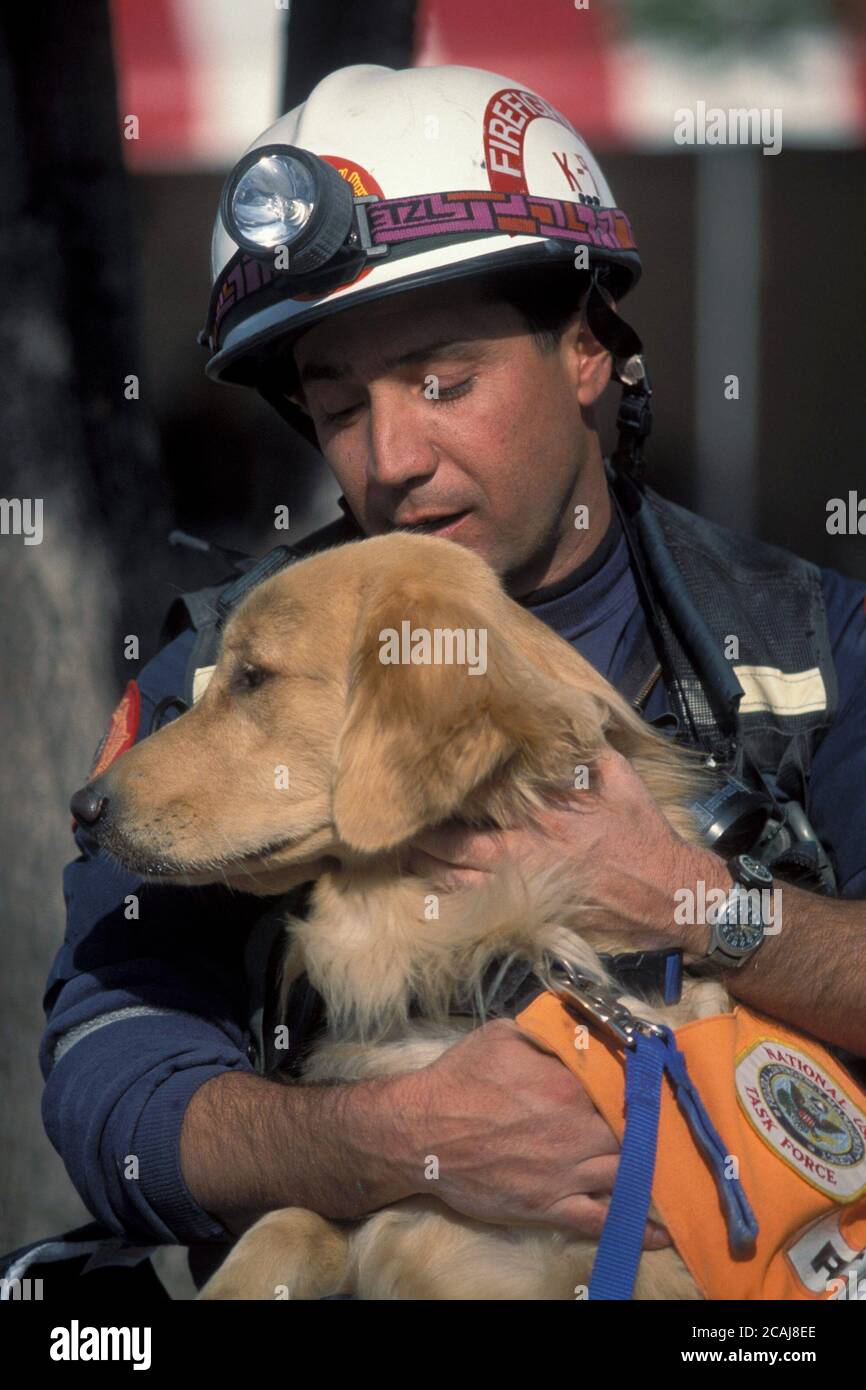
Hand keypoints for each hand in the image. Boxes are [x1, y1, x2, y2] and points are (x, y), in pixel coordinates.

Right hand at [394, 1018, 669, 1247]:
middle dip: (648, 1131)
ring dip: (647, 1172)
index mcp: (566, 1086)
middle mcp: (573, 1131)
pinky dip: (634, 1227)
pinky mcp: (548, 1206)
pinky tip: (659, 1231)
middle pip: (632, 1133)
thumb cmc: (458, 1079)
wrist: (419, 1132)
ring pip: (624, 1174)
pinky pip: (601, 1220)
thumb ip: (547, 1029)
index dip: (640, 1089)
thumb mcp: (502, 1035)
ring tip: (668, 1170)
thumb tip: (577, 1022)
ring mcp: (563, 1173)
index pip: (622, 1087)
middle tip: (662, 1128)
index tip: (653, 1087)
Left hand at [405, 750, 718, 949]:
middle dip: (425, 829)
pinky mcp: (528, 913)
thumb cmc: (644, 835)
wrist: (670, 896)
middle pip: (459, 839)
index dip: (452, 788)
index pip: (484, 796)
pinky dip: (446, 894)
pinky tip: (427, 882)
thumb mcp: (621, 778)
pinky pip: (475, 905)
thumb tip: (560, 720)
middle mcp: (529, 848)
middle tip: (396, 816)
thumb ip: (584, 751)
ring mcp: (525, 884)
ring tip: (401, 847)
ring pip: (458, 874)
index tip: (424, 775)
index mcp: (547, 812)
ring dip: (426, 861)